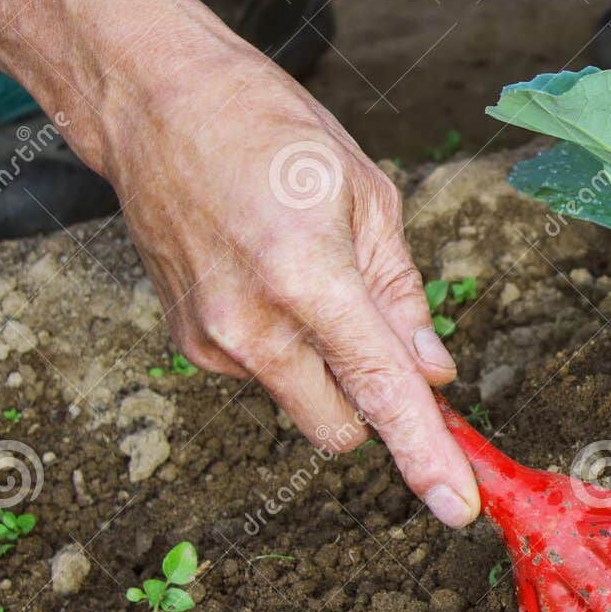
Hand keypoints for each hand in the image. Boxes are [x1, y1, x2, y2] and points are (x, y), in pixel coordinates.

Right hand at [92, 21, 481, 528]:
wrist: (153, 103)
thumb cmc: (270, 130)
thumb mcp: (367, 194)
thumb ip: (402, 294)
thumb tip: (433, 371)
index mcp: (307, 278)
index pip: (381, 391)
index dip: (426, 455)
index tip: (457, 508)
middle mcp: (251, 324)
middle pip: (343, 428)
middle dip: (376, 405)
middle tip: (388, 338)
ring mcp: (210, 340)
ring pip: (304, 404)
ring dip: (329, 370)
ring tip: (313, 276)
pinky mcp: (187, 344)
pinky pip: (266, 377)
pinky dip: (288, 350)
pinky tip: (272, 279)